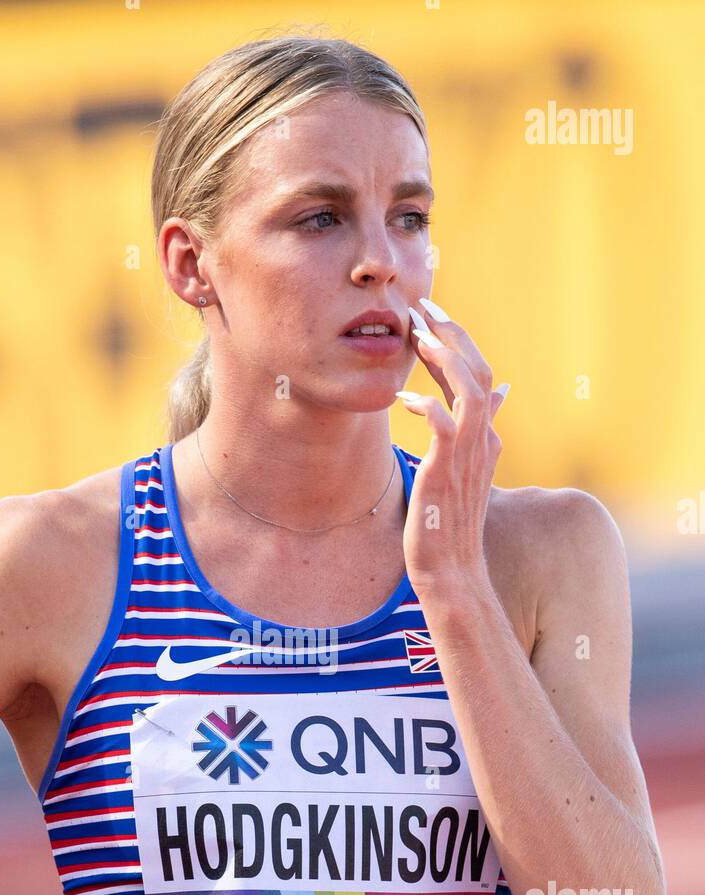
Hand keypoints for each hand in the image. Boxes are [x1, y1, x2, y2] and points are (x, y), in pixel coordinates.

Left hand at [396, 298, 509, 597]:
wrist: (452, 573)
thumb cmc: (451, 527)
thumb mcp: (467, 472)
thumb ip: (481, 429)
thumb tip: (502, 391)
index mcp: (485, 438)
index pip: (480, 376)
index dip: (458, 343)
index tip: (431, 321)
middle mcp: (482, 442)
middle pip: (479, 372)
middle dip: (452, 335)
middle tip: (422, 309)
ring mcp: (467, 456)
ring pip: (469, 389)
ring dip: (444, 358)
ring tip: (418, 336)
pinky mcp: (447, 471)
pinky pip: (443, 423)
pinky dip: (426, 404)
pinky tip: (404, 400)